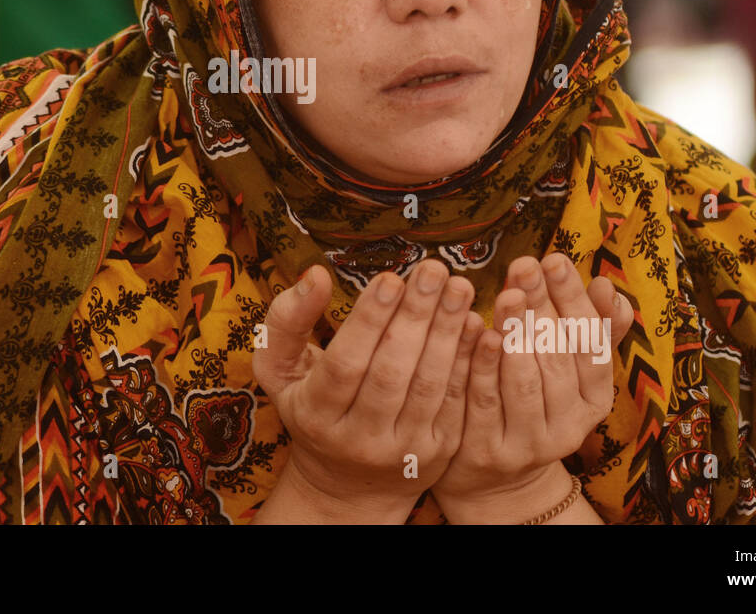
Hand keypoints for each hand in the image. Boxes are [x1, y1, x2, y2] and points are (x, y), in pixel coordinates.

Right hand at [252, 259, 480, 518]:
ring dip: (448, 333)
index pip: (344, 365)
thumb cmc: (311, 407)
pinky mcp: (438, 452)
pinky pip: (455, 401)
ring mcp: (402, 450)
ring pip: (428, 386)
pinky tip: (475, 323)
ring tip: (459, 287)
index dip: (368, 322)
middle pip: (391, 373)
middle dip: (415, 317)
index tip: (391, 279)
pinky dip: (468, 360)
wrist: (347, 485)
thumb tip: (315, 274)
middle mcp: (358, 439)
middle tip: (433, 270)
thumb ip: (287, 321)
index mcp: (316, 414)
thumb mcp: (280, 369)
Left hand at [431, 252, 630, 514]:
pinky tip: (475, 329)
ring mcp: (528, 444)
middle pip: (557, 358)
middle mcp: (569, 428)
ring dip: (516, 332)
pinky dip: (480, 362)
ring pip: (525, 382)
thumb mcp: (567, 371)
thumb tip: (610, 287)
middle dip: (541, 306)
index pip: (590, 344)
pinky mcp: (488, 451)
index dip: (574, 300)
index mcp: (595, 401)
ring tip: (507, 294)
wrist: (495, 477)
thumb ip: (591, 331)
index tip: (555, 258)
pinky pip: (484, 400)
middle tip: (525, 265)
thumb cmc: (533, 401)